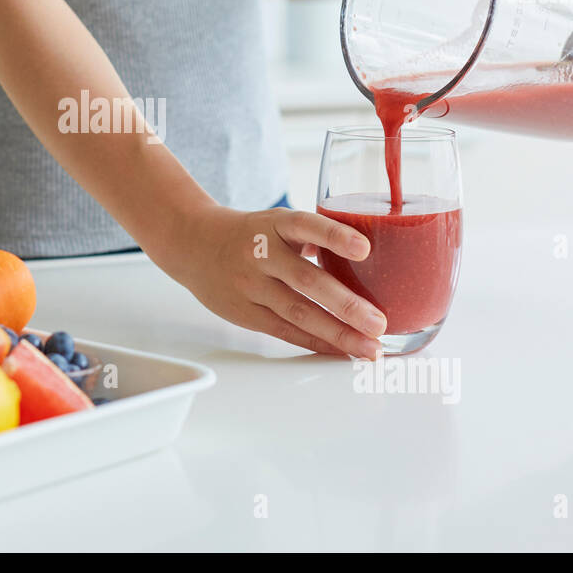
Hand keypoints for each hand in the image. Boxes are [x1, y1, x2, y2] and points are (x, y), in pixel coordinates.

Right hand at [153, 204, 386, 357]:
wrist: (194, 245)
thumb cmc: (249, 235)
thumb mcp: (277, 222)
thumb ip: (314, 238)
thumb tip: (369, 260)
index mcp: (275, 225)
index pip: (307, 226)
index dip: (335, 236)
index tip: (365, 248)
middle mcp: (261, 253)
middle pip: (305, 280)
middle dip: (345, 304)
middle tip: (379, 322)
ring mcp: (250, 285)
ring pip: (297, 312)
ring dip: (337, 333)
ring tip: (370, 347)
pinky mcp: (245, 313)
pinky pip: (285, 331)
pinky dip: (316, 342)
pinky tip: (342, 350)